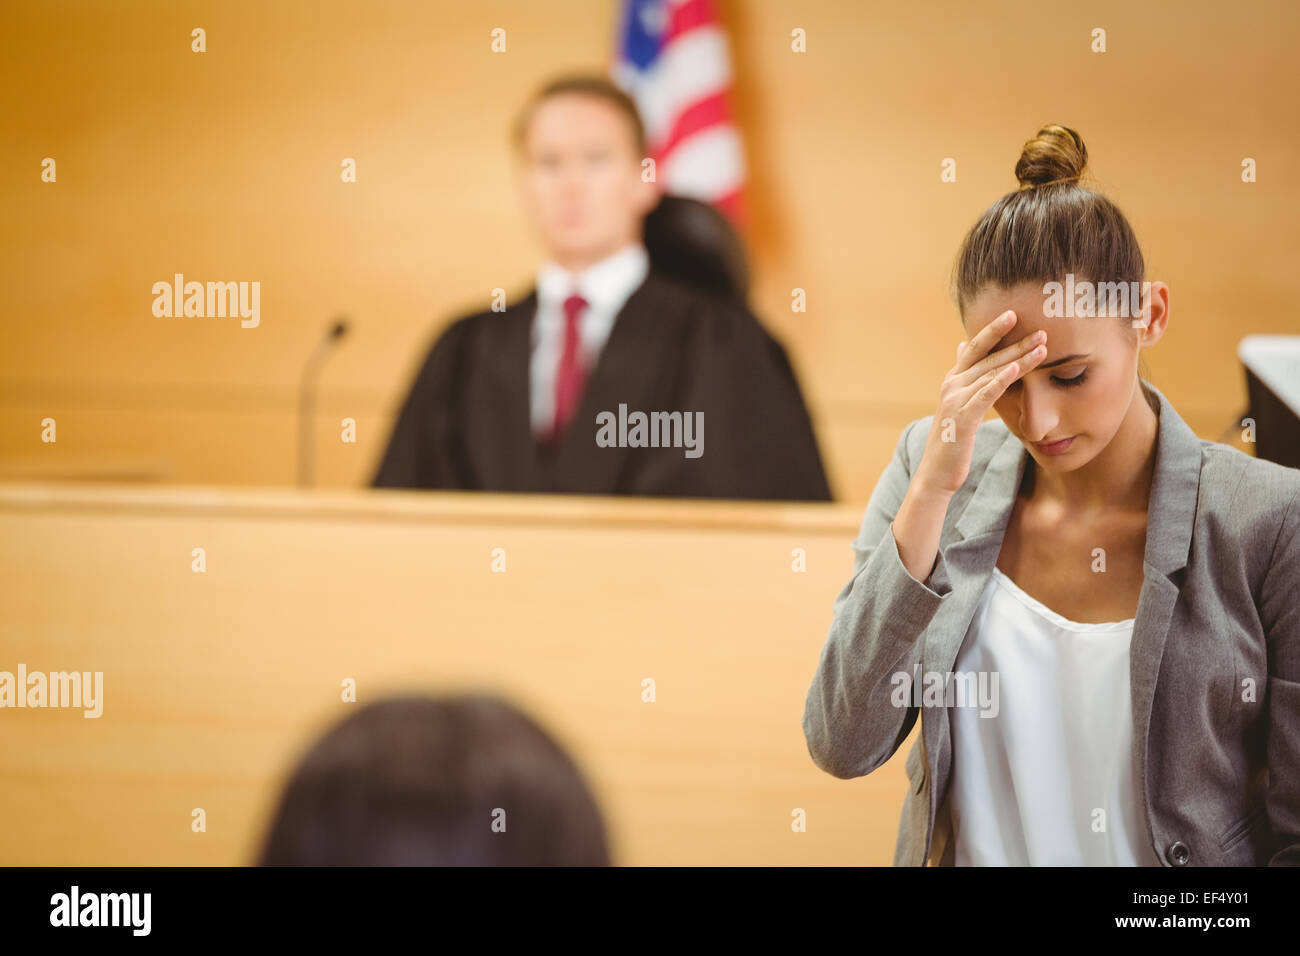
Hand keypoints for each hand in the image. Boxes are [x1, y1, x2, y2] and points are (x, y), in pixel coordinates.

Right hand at [913, 311, 1046, 495]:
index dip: (994, 330)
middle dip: (1015, 341)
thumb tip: (963, 346)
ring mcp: (955, 400)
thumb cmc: (952, 441)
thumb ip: (964, 376)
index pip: (976, 348)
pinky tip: (1017, 368)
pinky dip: (1001, 379)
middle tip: (1041, 328)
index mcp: (953, 380)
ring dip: (1018, 358)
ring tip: (1041, 346)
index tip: (1015, 314)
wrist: (936, 473)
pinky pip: (985, 394)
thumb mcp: (957, 404)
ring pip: (991, 372)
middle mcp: (952, 385)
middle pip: (988, 356)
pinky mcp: (963, 418)